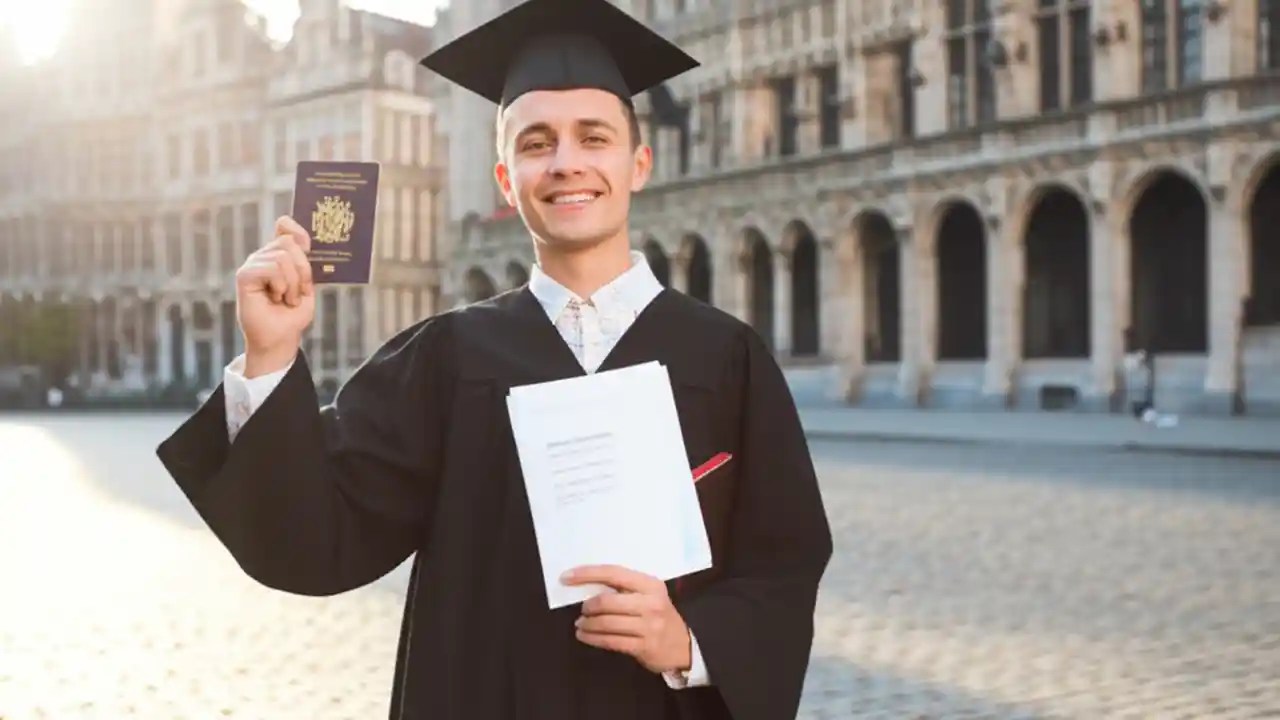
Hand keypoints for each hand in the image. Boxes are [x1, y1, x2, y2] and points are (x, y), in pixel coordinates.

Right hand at [235, 216, 315, 375]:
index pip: (284, 226)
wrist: (281, 338)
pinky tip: (276, 297)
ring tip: (286, 299)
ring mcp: (252, 265)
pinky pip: (270, 268)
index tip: (308, 247)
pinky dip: (281, 285)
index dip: (297, 230)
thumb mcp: (305, 284)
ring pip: (282, 257)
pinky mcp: (244, 276)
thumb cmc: (292, 314)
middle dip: (302, 270)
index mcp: (278, 256)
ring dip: (293, 283)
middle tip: (299, 292)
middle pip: (288, 243)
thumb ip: (303, 261)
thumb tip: (299, 236)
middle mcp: (263, 257)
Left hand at [563, 565, 691, 674]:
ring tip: (580, 624)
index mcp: (650, 585)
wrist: (683, 646)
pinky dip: (592, 638)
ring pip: (606, 623)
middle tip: (581, 610)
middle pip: (607, 602)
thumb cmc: (660, 615)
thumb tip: (588, 586)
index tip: (566, 577)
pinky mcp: (643, 647)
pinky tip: (585, 636)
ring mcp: (648, 627)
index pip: (613, 573)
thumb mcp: (650, 595)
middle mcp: (650, 604)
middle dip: (588, 606)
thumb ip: (625, 589)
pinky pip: (610, 641)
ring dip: (587, 624)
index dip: (587, 574)